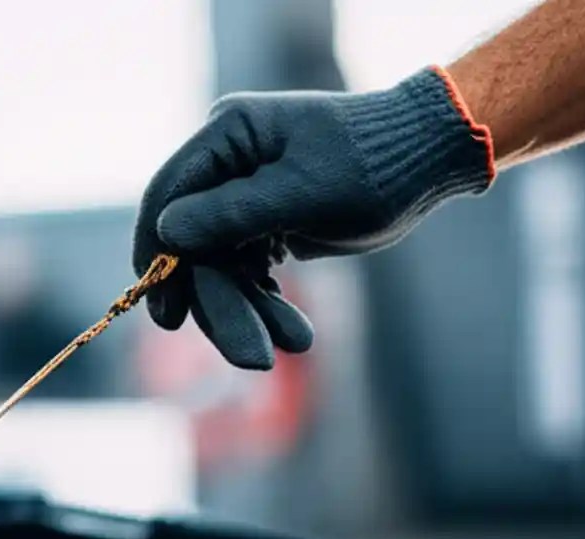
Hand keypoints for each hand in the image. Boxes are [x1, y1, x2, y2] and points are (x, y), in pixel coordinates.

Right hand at [133, 67, 493, 369]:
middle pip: (197, 245)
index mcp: (226, 135)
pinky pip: (248, 272)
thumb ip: (232, 212)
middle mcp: (227, 163)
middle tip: (253, 358)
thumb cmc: (371, 163)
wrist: (426, 160)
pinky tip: (295, 330)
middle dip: (223, 303)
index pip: (167, 196)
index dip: (157, 255)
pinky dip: (267, 303)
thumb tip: (166, 232)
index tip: (165, 314)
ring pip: (223, 267)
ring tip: (297, 342)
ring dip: (251, 311)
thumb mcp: (303, 191)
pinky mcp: (265, 223)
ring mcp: (244, 196)